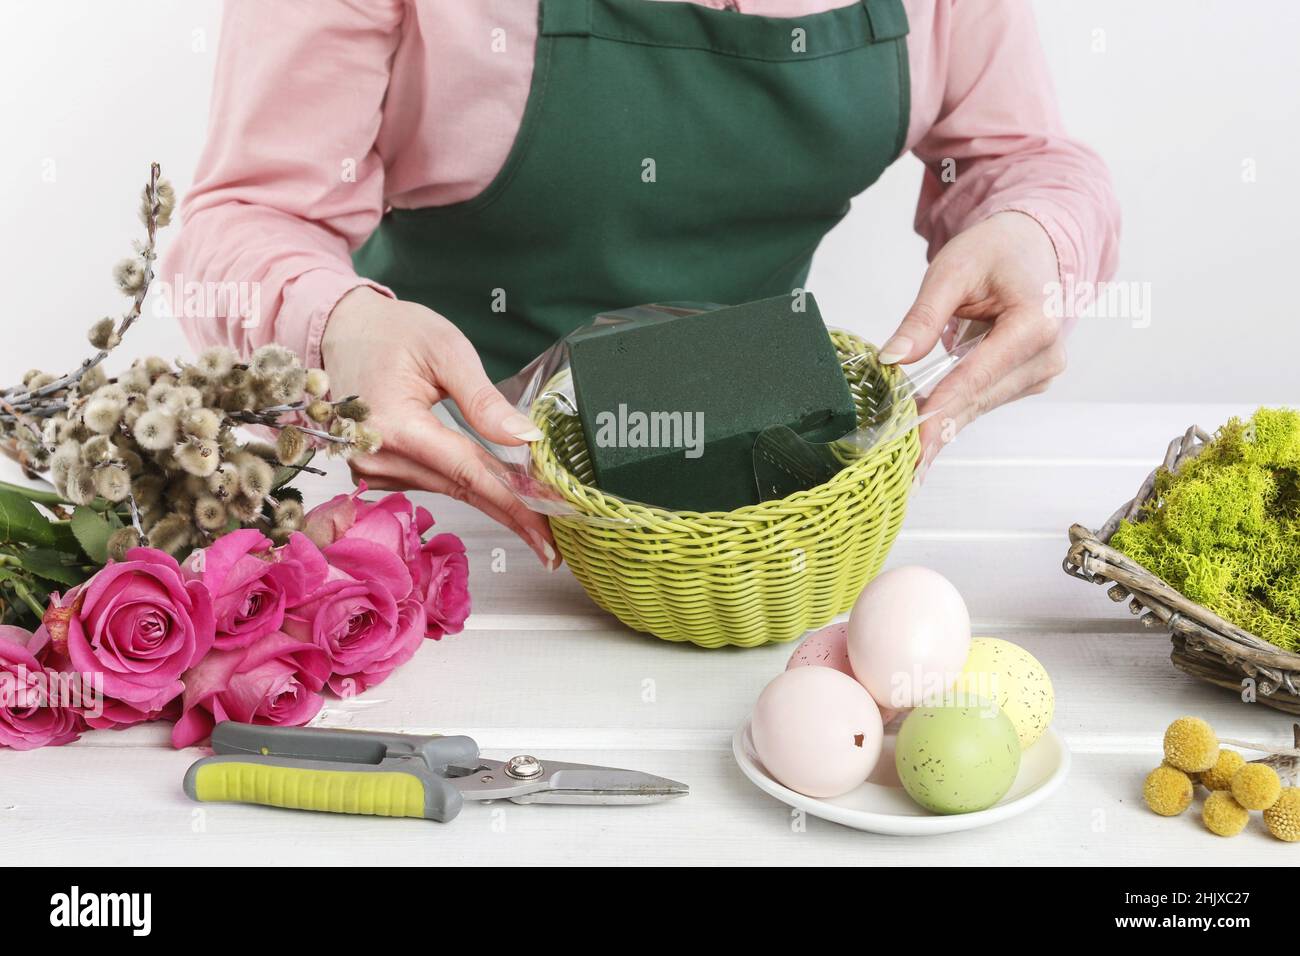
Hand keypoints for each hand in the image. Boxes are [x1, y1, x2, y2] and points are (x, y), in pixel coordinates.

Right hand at [322, 287, 557, 566]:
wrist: (341, 330)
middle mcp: (379, 457)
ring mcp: (373, 468)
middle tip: (552, 546)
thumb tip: (526, 439)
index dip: (513, 505)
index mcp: (396, 426)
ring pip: (448, 488)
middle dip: (512, 515)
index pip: (469, 474)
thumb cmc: (392, 332)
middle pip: (461, 490)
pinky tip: (494, 487)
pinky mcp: (376, 470)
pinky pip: (431, 480)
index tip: (546, 536)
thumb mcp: (446, 351)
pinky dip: (463, 483)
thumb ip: (484, 400)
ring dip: (491, 499)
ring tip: (535, 513)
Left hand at [878, 211, 1065, 471]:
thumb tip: (892, 359)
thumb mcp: (951, 271)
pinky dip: (953, 408)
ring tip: (903, 444)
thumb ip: (922, 318)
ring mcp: (1041, 372)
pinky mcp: (1028, 380)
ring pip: (979, 406)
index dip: (941, 412)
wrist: (1032, 244)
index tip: (916, 447)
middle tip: (899, 461)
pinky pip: (983, 400)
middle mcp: (1046, 355)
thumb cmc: (996, 251)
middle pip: (978, 399)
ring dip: (942, 422)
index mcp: (1035, 324)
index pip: (976, 377)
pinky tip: (923, 422)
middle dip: (935, 427)